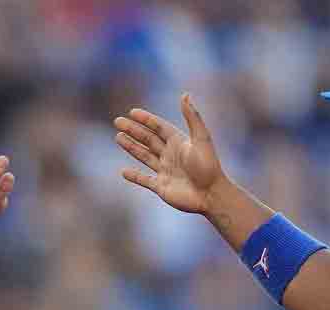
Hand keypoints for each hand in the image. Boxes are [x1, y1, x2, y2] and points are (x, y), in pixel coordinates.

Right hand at [114, 93, 229, 214]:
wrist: (211, 194)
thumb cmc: (208, 166)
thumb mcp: (201, 138)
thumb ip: (192, 116)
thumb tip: (185, 94)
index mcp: (179, 142)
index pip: (159, 127)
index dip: (146, 119)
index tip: (132, 112)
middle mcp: (171, 155)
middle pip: (148, 139)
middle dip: (133, 130)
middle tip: (117, 121)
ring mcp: (165, 171)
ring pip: (144, 156)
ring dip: (131, 147)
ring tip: (118, 137)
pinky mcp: (162, 187)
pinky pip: (145, 180)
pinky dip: (134, 176)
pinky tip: (123, 172)